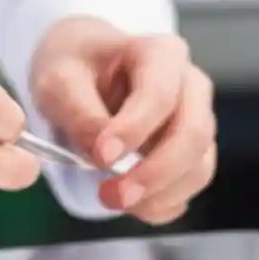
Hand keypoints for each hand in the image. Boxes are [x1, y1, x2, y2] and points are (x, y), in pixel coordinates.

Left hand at [31, 17, 215, 224]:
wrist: (85, 74)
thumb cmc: (77, 68)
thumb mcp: (59, 79)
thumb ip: (79, 112)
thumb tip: (103, 154)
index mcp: (162, 54)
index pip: (160, 95)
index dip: (134, 129)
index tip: (101, 156)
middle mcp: (192, 87)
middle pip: (194, 136)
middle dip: (155, 173)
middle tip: (111, 195)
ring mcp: (198, 122)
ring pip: (199, 168)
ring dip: (159, 195)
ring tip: (112, 200)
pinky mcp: (193, 155)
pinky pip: (189, 188)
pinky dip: (162, 205)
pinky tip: (131, 204)